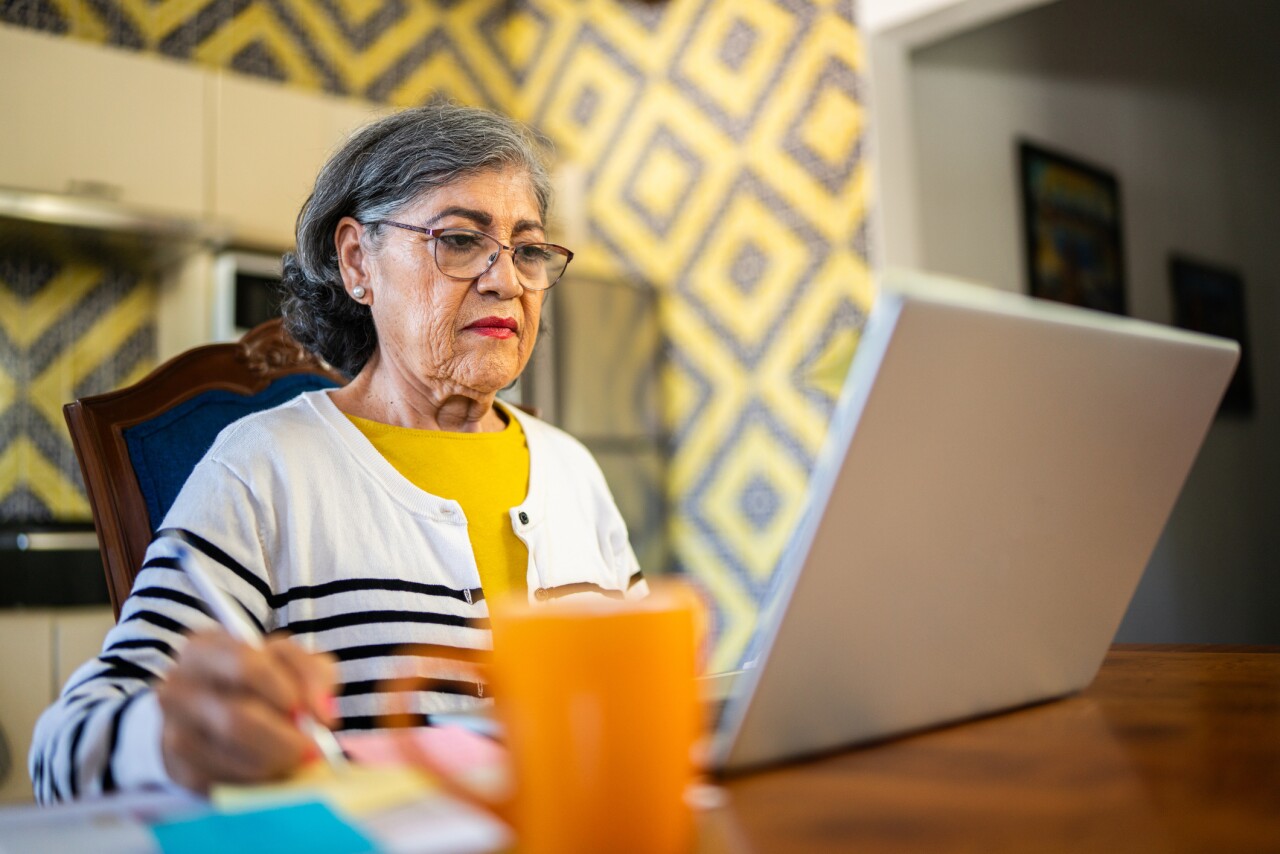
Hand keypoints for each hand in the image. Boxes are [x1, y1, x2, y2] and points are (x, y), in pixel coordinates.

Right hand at [155, 630, 336, 792]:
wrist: (216, 714)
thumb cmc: (260, 681)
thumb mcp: (291, 663)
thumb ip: (314, 675)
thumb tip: (322, 715)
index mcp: (204, 649)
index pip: (245, 665)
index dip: (286, 690)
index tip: (314, 712)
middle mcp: (178, 687)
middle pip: (235, 718)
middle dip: (284, 738)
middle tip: (312, 748)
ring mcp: (173, 731)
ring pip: (231, 754)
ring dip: (274, 761)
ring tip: (293, 756)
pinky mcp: (179, 770)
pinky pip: (224, 781)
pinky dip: (256, 780)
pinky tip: (269, 769)